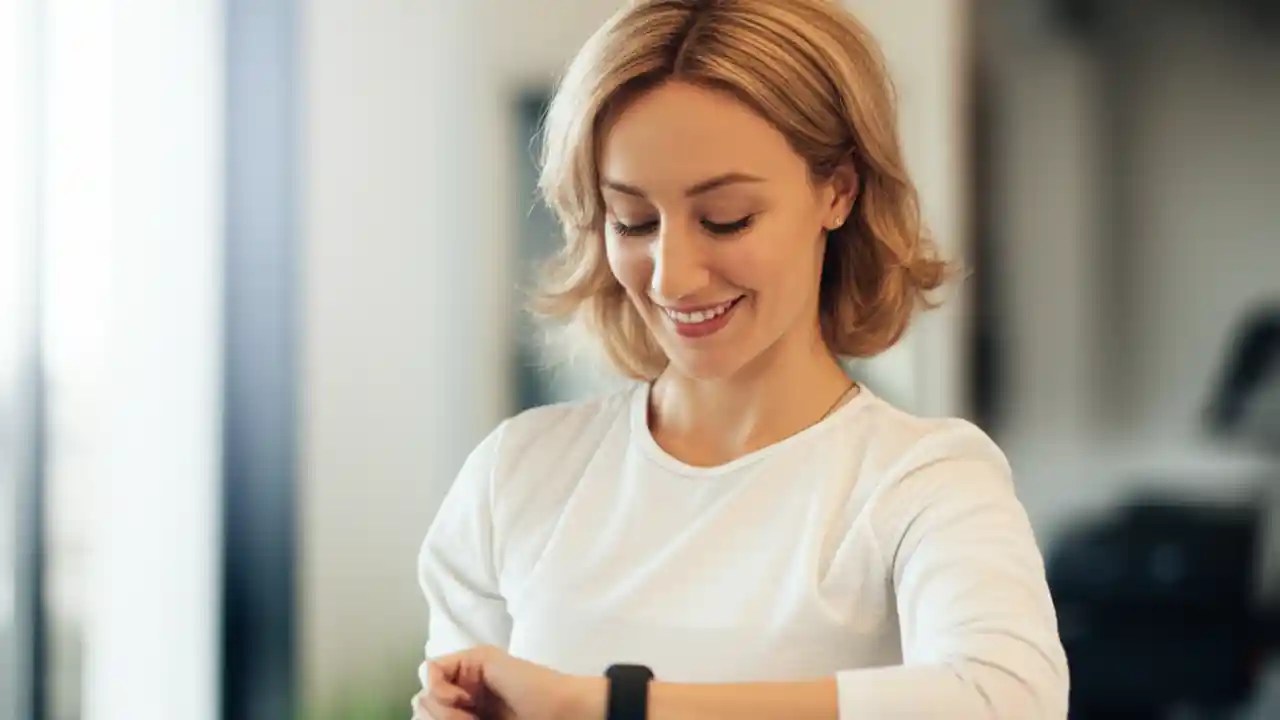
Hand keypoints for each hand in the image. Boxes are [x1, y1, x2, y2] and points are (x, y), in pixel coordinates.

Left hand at [410, 645, 605, 719]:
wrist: (556, 715)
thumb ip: (444, 715)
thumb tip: (419, 698)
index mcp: (467, 712)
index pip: (427, 715)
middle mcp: (465, 690)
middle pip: (422, 704)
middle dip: (438, 719)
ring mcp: (470, 671)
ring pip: (425, 690)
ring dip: (443, 711)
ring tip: (471, 716)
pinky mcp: (476, 657)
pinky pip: (433, 670)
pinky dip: (442, 690)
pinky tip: (464, 700)